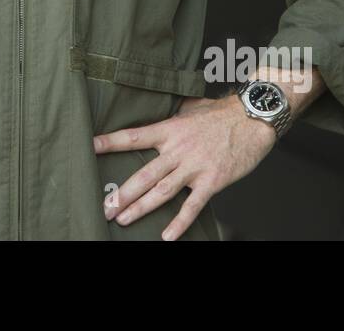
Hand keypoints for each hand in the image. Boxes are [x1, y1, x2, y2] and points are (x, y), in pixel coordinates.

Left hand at [93, 93, 275, 239]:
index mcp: (169, 129)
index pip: (133, 136)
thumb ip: (172, 116)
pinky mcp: (212, 180)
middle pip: (144, 174)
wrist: (253, 118)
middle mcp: (177, 149)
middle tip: (105, 205)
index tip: (90, 147)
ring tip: (122, 219)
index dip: (110, 142)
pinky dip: (179, 222)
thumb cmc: (221, 112)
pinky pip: (193, 205)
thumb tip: (158, 112)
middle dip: (122, 192)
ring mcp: (194, 166)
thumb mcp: (190, 107)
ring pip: (161, 191)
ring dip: (140, 207)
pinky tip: (167, 235)